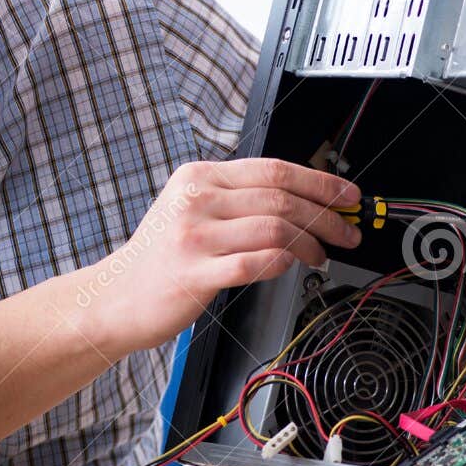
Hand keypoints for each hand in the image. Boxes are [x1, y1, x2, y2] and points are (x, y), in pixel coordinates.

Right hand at [85, 158, 361, 359]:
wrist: (117, 295)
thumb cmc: (162, 256)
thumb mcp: (191, 209)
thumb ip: (238, 198)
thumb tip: (305, 199)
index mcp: (198, 177)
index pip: (273, 169)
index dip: (320, 181)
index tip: (347, 195)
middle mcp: (195, 201)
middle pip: (280, 198)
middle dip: (326, 216)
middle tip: (347, 231)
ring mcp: (193, 237)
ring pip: (274, 230)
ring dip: (309, 244)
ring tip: (319, 256)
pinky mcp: (194, 274)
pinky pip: (254, 264)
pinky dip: (282, 264)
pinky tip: (289, 267)